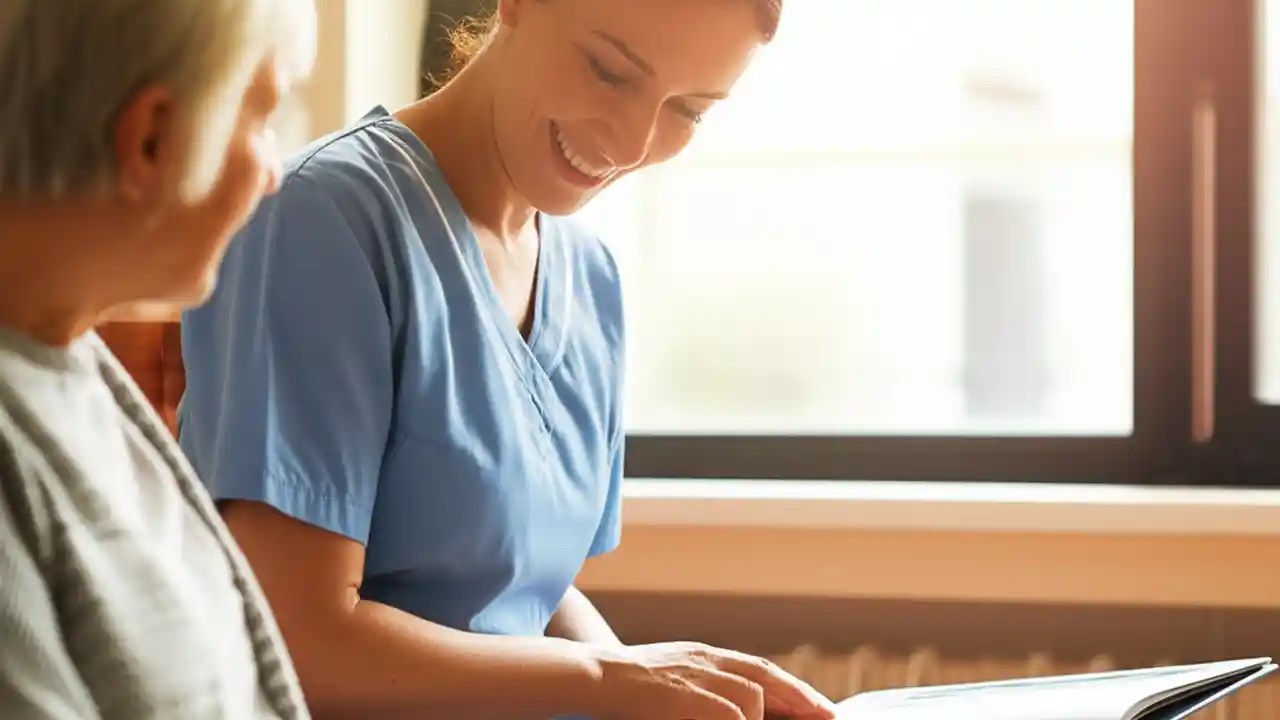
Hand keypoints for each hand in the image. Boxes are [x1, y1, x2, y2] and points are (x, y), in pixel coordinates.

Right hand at [587, 641, 836, 719]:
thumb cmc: (624, 687)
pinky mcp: (690, 699)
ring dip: (760, 718)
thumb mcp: (672, 678)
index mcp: (704, 656)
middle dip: (801, 700)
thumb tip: (745, 707)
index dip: (793, 689)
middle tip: (829, 718)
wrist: (595, 676)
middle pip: (765, 680)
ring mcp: (699, 679)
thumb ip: (705, 688)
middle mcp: (706, 662)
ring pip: (749, 703)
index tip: (821, 708)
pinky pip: (730, 715)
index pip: (759, 671)